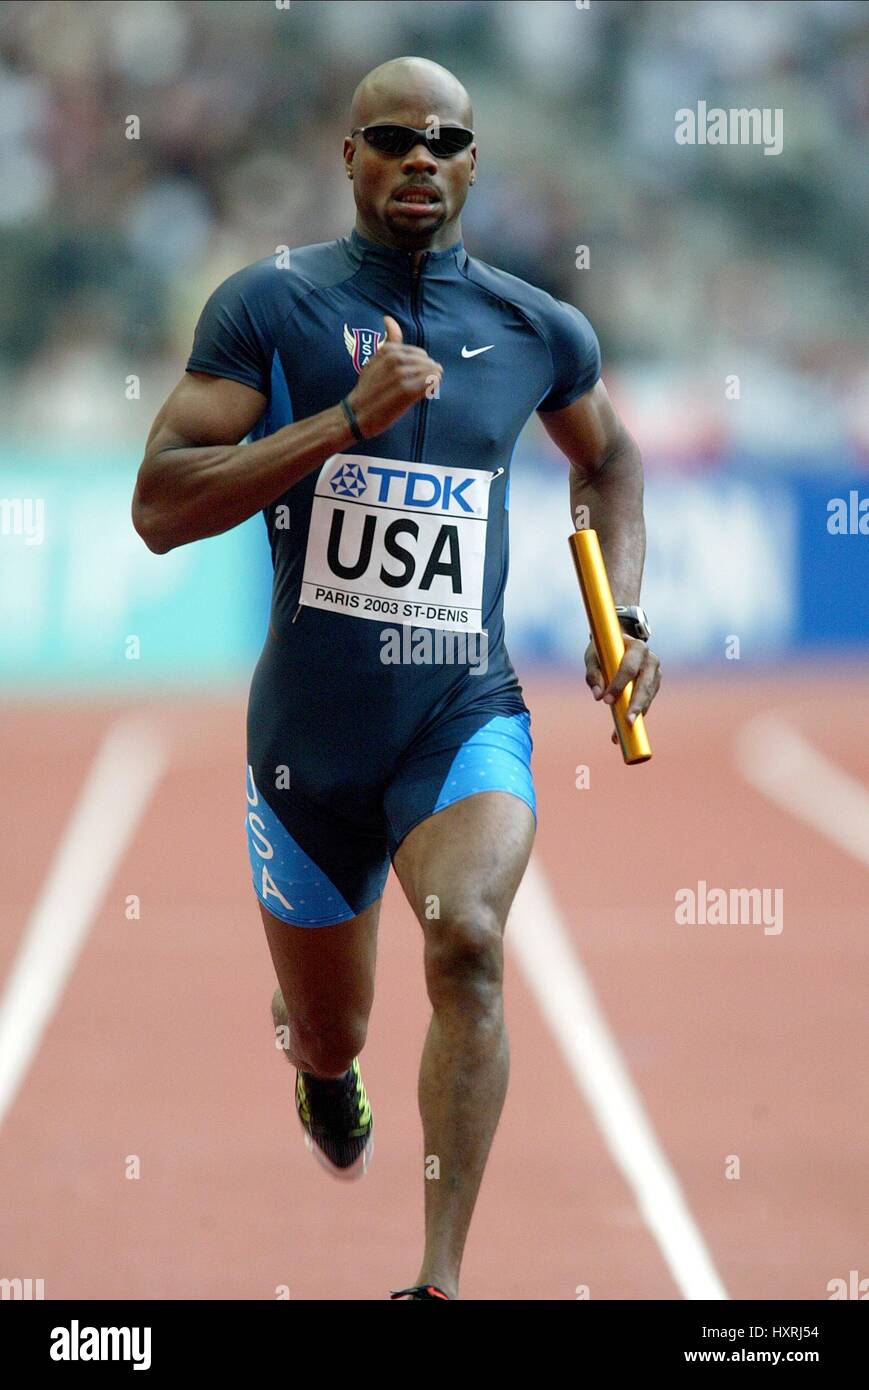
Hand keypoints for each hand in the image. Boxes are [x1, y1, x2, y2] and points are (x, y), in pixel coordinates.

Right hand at [346, 315, 442, 438]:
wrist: (358, 414)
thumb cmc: (368, 389)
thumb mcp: (375, 359)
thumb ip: (388, 341)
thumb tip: (388, 318)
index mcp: (389, 350)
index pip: (420, 354)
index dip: (418, 367)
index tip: (410, 378)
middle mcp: (396, 359)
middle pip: (428, 362)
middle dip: (426, 373)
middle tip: (415, 387)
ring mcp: (402, 375)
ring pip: (432, 371)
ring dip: (430, 382)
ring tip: (419, 391)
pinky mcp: (407, 391)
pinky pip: (431, 383)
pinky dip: (431, 389)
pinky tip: (423, 395)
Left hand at [585, 635, 661, 742]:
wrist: (619, 642)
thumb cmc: (604, 649)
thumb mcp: (594, 656)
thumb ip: (594, 674)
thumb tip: (597, 695)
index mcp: (636, 647)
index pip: (629, 667)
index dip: (619, 685)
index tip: (606, 700)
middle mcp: (650, 659)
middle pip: (645, 684)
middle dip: (636, 704)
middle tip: (627, 722)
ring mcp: (655, 672)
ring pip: (648, 696)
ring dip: (637, 715)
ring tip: (622, 733)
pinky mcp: (654, 685)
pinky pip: (646, 702)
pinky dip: (635, 716)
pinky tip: (624, 731)